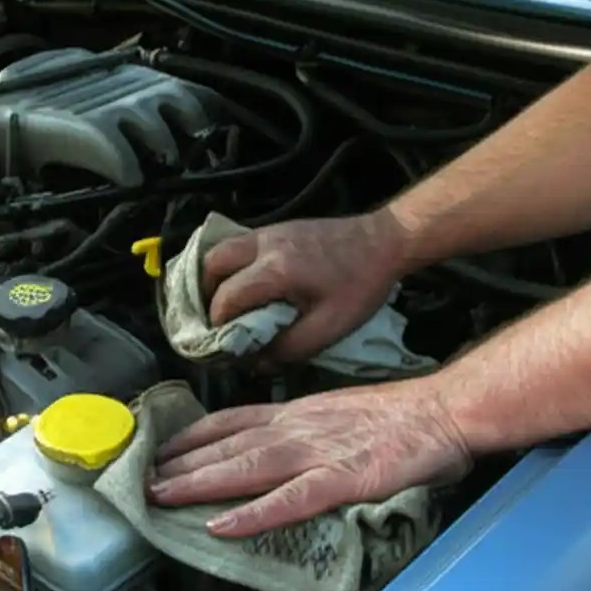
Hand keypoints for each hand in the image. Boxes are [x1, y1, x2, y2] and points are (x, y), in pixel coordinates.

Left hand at [147, 382, 471, 536]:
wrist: (445, 410)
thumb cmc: (400, 417)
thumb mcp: (336, 412)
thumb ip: (301, 427)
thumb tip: (272, 441)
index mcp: (296, 413)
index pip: (230, 421)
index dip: (190, 436)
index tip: (159, 447)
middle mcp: (296, 427)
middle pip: (227, 446)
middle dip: (180, 462)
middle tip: (142, 477)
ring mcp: (317, 453)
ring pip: (245, 469)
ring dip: (199, 483)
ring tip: (163, 496)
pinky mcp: (342, 479)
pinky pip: (289, 500)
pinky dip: (254, 513)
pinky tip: (225, 525)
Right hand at [203, 210, 409, 361]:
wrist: (385, 240)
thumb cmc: (361, 286)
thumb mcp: (330, 328)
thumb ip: (288, 348)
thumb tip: (255, 362)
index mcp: (275, 271)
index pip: (226, 298)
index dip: (218, 325)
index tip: (225, 343)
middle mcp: (263, 245)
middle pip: (211, 266)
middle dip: (205, 297)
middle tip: (216, 321)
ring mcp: (268, 231)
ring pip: (219, 250)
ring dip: (213, 278)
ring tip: (224, 304)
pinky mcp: (276, 228)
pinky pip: (237, 244)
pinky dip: (229, 265)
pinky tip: (243, 284)